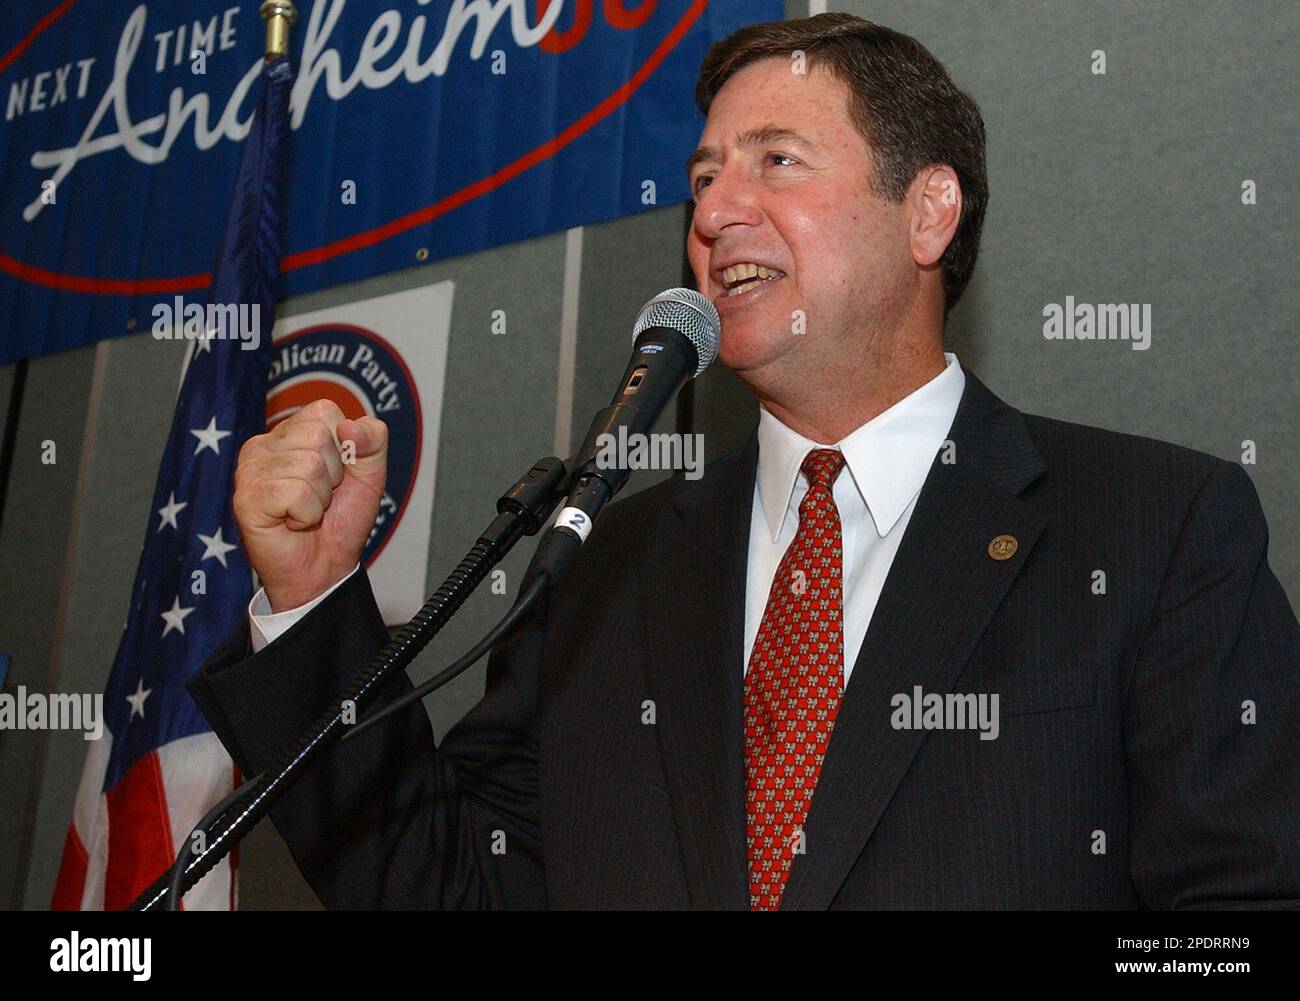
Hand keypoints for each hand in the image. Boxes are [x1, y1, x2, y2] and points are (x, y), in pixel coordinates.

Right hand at [233, 399, 387, 611]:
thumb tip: (349, 425)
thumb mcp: (370, 473)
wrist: (325, 569)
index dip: (345, 447)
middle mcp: (263, 445)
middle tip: (320, 497)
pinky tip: (293, 523)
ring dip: (321, 498)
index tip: (336, 475)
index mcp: (290, 431)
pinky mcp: (246, 498)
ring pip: (309, 465)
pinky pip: (297, 493)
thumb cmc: (340, 520)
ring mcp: (250, 470)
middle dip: (333, 474)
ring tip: (306, 511)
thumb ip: (372, 439)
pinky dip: (308, 515)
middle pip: (318, 435)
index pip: (325, 411)